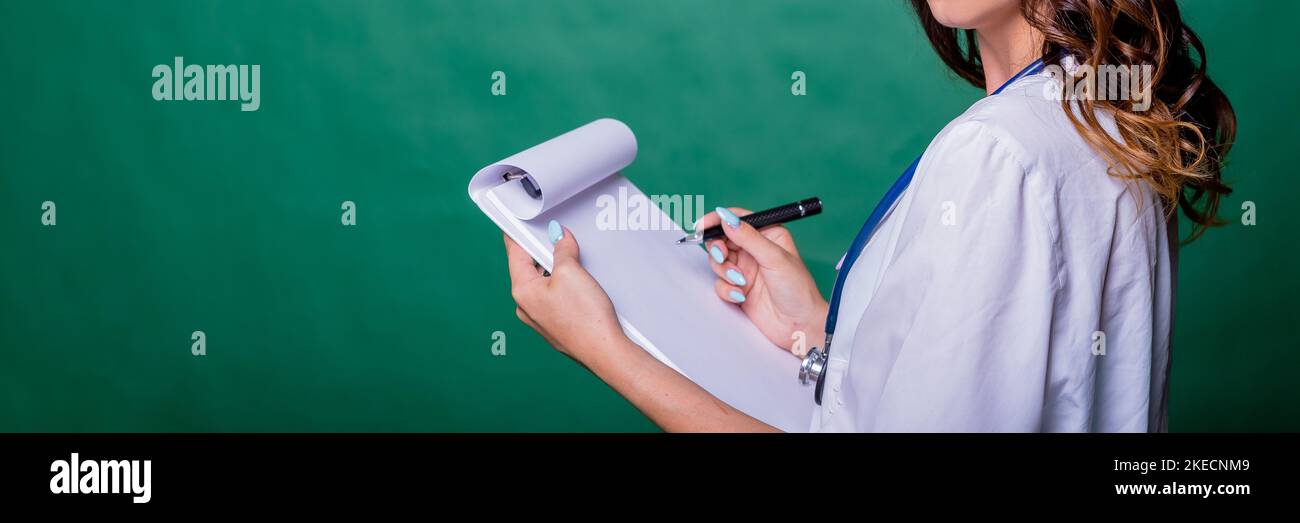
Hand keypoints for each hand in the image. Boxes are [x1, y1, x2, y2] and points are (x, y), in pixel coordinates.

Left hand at [503, 222, 627, 362]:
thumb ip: (562, 249)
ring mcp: (540, 318)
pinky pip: (554, 297)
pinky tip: (579, 282)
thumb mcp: (571, 272)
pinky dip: (563, 285)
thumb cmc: (585, 317)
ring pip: (543, 283)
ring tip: (574, 260)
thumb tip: (559, 237)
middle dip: (543, 251)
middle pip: (529, 268)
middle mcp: (526, 307)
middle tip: (558, 236)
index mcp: (522, 291)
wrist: (604, 351)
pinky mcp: (556, 325)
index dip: (519, 233)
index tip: (521, 220)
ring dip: (556, 269)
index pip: (514, 253)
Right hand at [696, 207, 827, 353]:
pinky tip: (741, 296)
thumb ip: (749, 238)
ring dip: (724, 271)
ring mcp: (745, 269)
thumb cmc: (798, 290)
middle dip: (718, 248)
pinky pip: (720, 283)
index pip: (738, 219)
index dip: (718, 220)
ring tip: (740, 281)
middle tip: (722, 256)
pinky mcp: (738, 288)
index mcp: (768, 235)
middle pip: (722, 239)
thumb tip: (727, 218)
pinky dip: (727, 289)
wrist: (798, 325)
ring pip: (718, 261)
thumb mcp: (774, 258)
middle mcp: (755, 250)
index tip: (703, 225)